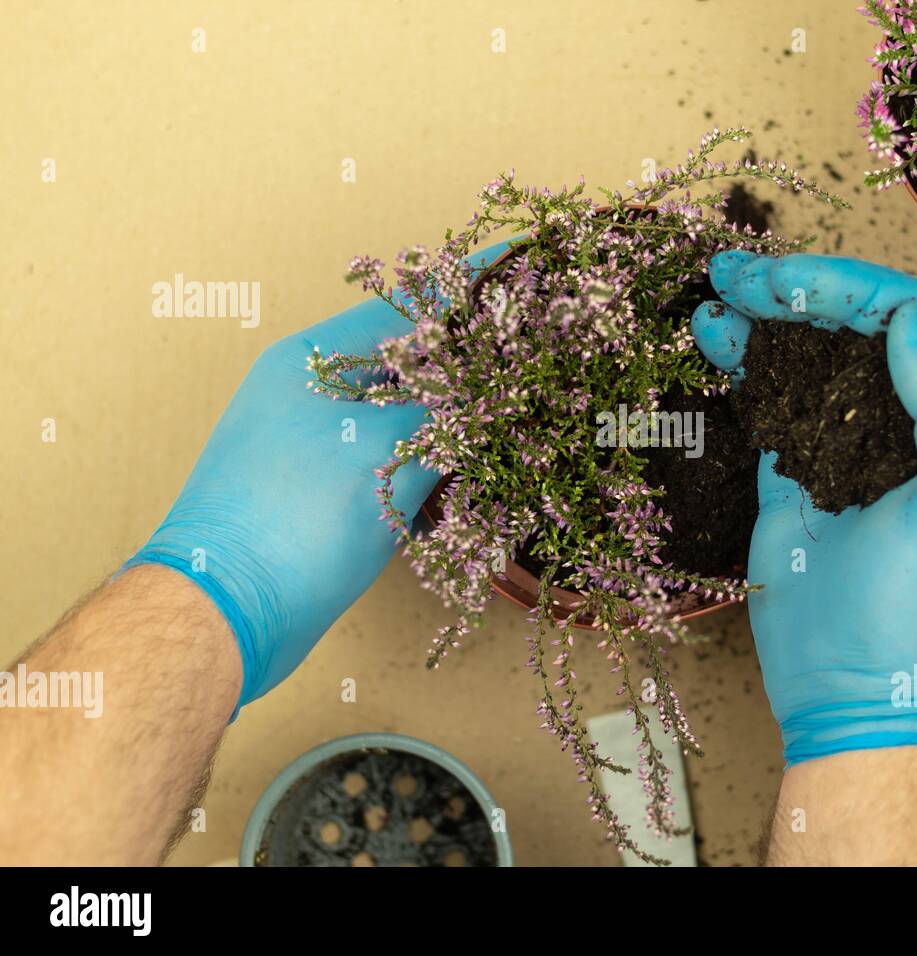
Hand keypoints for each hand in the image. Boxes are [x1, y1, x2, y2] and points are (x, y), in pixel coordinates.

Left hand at [124, 241, 511, 710]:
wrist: (223, 615)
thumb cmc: (298, 519)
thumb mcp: (384, 451)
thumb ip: (447, 411)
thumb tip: (498, 385)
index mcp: (313, 361)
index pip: (407, 308)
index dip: (469, 292)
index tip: (524, 269)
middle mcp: (310, 393)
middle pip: (408, 363)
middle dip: (470, 363)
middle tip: (534, 360)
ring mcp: (313, 446)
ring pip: (403, 417)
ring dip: (453, 422)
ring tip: (515, 418)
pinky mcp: (322, 496)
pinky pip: (391, 464)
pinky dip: (429, 467)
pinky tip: (470, 480)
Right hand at [692, 252, 916, 765]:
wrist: (857, 699)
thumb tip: (908, 318)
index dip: (861, 289)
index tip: (794, 282)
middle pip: (865, 326)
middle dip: (804, 291)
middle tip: (739, 271)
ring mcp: (857, 443)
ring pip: (818, 355)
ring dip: (768, 316)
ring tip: (716, 290)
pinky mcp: (804, 472)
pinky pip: (778, 399)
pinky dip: (747, 362)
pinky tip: (714, 334)